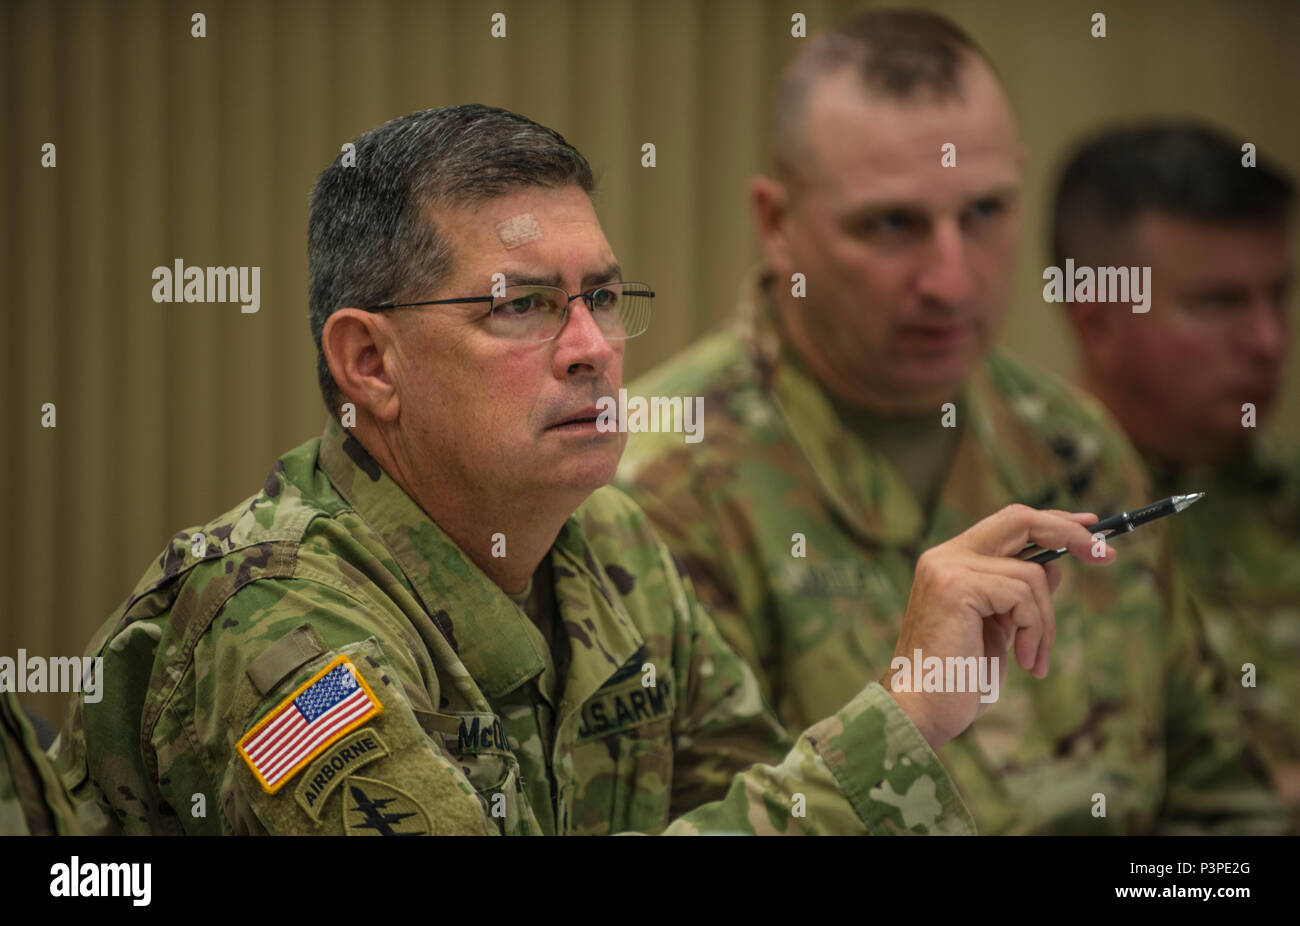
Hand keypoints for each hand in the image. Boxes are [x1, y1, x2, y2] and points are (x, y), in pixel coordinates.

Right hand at [887, 505, 1115, 749]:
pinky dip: (1035, 631)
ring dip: (1045, 622)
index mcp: (950, 562)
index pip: (1008, 523)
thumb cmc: (958, 676)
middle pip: (1020, 520)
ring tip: (1035, 659)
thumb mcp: (998, 628)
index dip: (1053, 522)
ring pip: (1031, 575)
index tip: (1091, 527)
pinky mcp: (957, 587)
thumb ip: (1018, 594)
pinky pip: (1022, 596)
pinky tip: (1025, 662)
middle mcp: (945, 556)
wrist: (921, 710)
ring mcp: (948, 568)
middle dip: (1069, 534)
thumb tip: (1056, 566)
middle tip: (1106, 556)